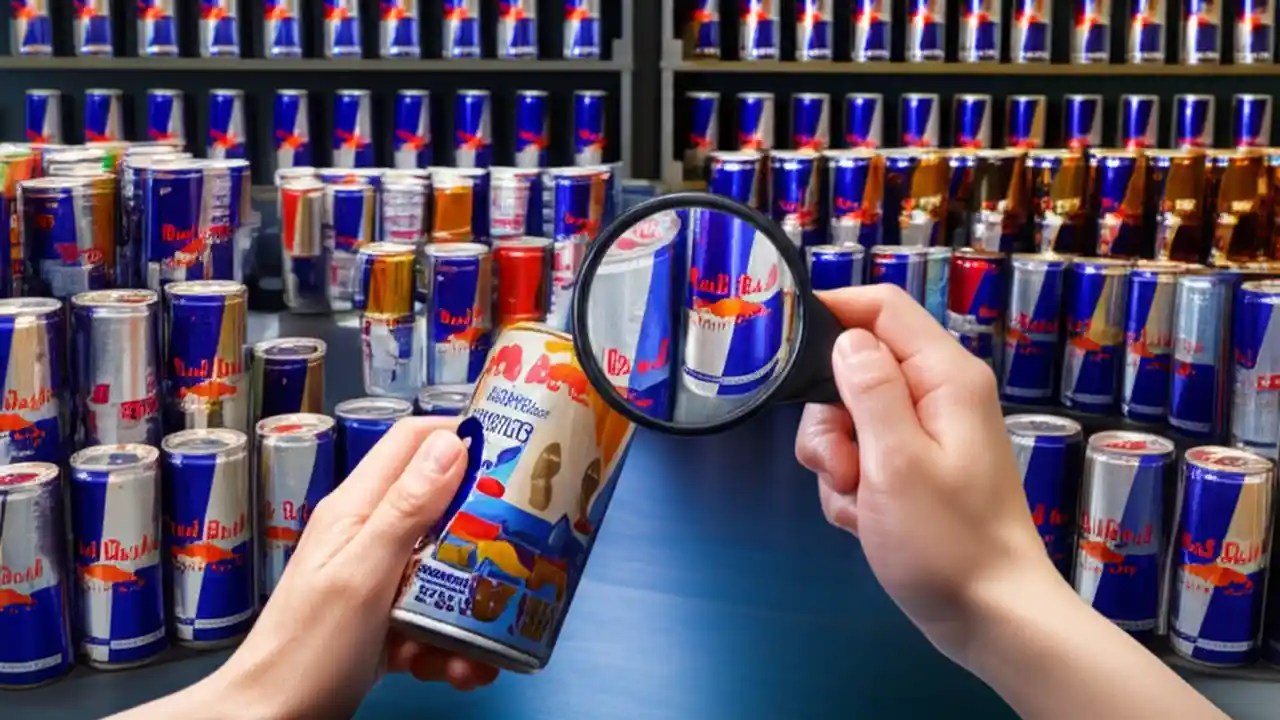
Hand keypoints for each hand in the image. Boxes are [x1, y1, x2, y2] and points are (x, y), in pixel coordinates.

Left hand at [119, 419, 499, 718]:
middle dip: (483, 533)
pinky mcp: (385, 619)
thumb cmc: (305, 652)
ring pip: (445, 568)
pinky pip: (433, 615)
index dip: (462, 435)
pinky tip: (451, 669)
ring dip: (469, 604)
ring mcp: (377, 578)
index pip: (413, 441)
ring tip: (479, 644)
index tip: (514, 452)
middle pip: (442, 506)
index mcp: (357, 508)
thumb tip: (451, 443)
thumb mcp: (363, 576)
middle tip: (519, 550)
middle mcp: (369, 534)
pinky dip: (449, 642)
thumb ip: (406, 510)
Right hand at [794, 285, 1058, 661]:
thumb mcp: (897, 461)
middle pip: (855, 370)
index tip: (785, 349)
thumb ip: (869, 390)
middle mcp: (937, 396)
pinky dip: (853, 491)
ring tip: (862, 503)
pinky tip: (868, 522)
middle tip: (843, 466)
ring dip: (838, 463)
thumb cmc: (948, 542)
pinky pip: (860, 460)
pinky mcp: (912, 472)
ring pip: (849, 421)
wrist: (989, 618)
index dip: (832, 313)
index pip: (882, 307)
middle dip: (831, 420)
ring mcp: (925, 436)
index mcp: (945, 377)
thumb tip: (844, 337)